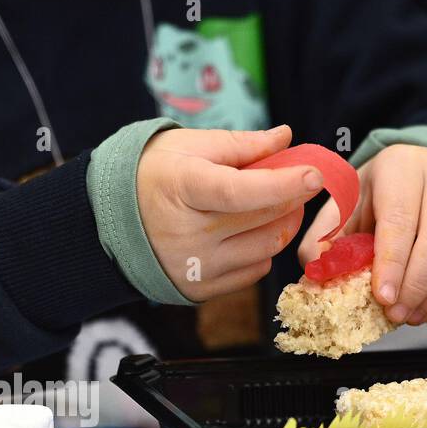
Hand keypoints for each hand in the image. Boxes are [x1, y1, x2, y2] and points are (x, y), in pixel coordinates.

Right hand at [137, 125, 324, 301]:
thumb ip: (240, 143)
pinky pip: (254, 271)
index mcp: (182, 189)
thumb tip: (285, 138)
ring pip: (266, 247)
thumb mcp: (189, 146)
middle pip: (262, 219)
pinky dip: (262, 250)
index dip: (283, 184)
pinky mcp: (200, 289)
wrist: (111, 220)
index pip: (241, 192)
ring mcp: (194, 266)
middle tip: (295, 181)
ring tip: (272, 205)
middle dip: (292, 197)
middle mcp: (187, 234)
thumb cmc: (154, 174)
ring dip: (282, 224)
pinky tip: (248, 232)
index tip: (315, 175)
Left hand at [297, 144, 426, 328]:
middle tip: (396, 315)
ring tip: (414, 318)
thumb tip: (317, 274)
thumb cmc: (378, 196)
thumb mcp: (345, 206)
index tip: (383, 297)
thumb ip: (324, 239)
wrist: (425, 172)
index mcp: (401, 166)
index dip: (393, 262)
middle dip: (417, 285)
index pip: (401, 218)